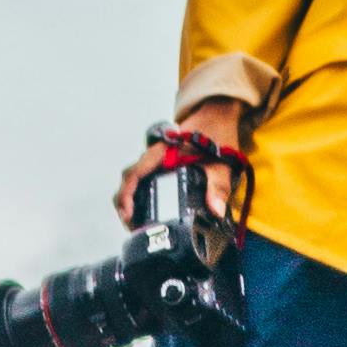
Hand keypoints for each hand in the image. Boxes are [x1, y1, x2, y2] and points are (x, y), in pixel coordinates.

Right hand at [120, 106, 248, 229]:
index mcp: (161, 153)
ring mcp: (157, 162)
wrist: (217, 117)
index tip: (128, 214)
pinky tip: (150, 215)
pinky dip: (142, 199)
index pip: (134, 174)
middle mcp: (154, 157)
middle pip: (129, 181)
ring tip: (139, 227)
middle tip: (134, 228)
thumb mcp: (220, 161)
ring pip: (135, 182)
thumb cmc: (215, 134)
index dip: (126, 195)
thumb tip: (216, 210)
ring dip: (133, 204)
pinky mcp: (162, 167)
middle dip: (126, 205)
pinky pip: (145, 182)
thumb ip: (218, 185)